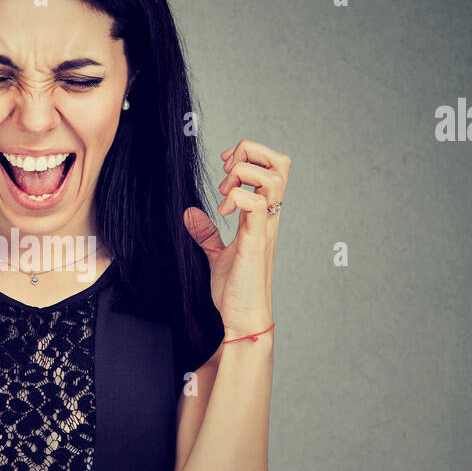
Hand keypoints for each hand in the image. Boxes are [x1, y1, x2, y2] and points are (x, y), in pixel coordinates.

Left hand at [183, 139, 289, 338]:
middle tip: (227, 171)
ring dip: (244, 173)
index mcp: (261, 216)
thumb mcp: (217, 255)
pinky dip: (237, 198)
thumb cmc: (235, 290)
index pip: (272, 168)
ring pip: (274, 177)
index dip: (249, 156)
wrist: (243, 318)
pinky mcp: (256, 241)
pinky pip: (257, 204)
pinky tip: (223, 212)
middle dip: (252, 152)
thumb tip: (190, 213)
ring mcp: (264, 228)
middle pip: (281, 163)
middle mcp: (268, 217)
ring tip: (224, 191)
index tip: (224, 167)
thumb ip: (207, 234)